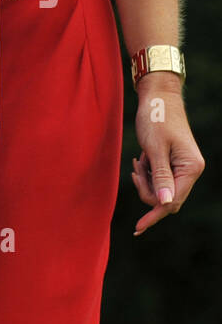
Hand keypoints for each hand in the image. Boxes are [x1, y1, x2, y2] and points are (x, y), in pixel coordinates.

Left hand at [131, 76, 203, 234]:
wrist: (157, 96)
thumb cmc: (156, 118)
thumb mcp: (155, 148)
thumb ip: (160, 177)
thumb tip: (164, 204)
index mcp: (190, 168)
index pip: (172, 201)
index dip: (154, 214)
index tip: (138, 227)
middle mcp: (190, 170)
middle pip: (166, 198)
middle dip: (146, 189)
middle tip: (133, 170)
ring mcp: (183, 167)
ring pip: (160, 189)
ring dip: (145, 180)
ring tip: (137, 160)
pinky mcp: (174, 162)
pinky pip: (159, 178)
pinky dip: (147, 173)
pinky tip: (141, 158)